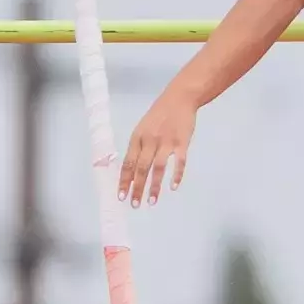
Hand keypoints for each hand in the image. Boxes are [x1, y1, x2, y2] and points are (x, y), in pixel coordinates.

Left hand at [118, 88, 198, 207]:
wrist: (179, 98)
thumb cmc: (159, 115)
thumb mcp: (143, 128)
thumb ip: (138, 148)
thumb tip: (131, 172)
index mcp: (137, 137)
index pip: (128, 163)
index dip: (124, 180)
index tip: (121, 196)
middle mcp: (150, 140)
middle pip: (141, 168)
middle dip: (137, 188)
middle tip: (134, 204)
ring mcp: (166, 142)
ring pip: (158, 168)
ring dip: (154, 186)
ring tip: (152, 201)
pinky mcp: (182, 142)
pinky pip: (179, 162)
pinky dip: (176, 175)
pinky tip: (173, 186)